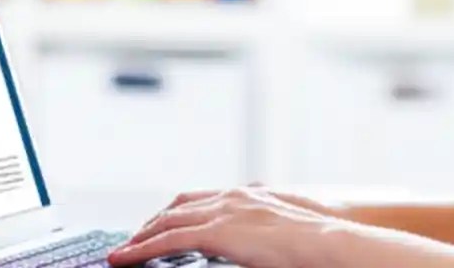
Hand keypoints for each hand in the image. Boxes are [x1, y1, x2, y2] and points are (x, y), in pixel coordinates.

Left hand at [106, 187, 347, 267]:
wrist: (330, 242)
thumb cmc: (320, 241)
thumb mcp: (289, 226)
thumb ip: (267, 225)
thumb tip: (262, 239)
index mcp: (250, 194)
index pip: (202, 198)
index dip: (177, 211)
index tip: (163, 223)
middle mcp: (233, 197)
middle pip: (179, 205)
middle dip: (154, 221)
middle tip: (136, 238)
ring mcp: (225, 212)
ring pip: (168, 220)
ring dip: (141, 235)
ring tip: (123, 250)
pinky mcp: (219, 232)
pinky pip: (169, 240)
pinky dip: (142, 248)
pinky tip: (126, 259)